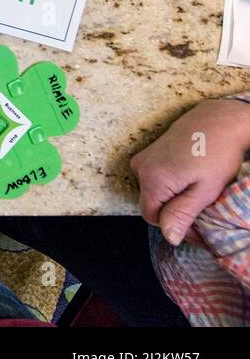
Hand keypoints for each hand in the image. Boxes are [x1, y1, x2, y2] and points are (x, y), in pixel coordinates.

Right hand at [131, 98, 249, 244]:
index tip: (200, 228)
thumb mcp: (205, 190)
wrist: (218, 120)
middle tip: (204, 212)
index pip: (153, 219)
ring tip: (199, 193)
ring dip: (173, 199)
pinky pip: (154, 179)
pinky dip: (170, 185)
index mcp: (152, 180)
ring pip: (154, 193)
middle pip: (152, 205)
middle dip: (175, 212)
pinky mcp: (148, 153)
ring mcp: (142, 158)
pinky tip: (190, 179)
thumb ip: (182, 214)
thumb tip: (168, 238)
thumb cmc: (217, 154)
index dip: (176, 226)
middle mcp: (140, 169)